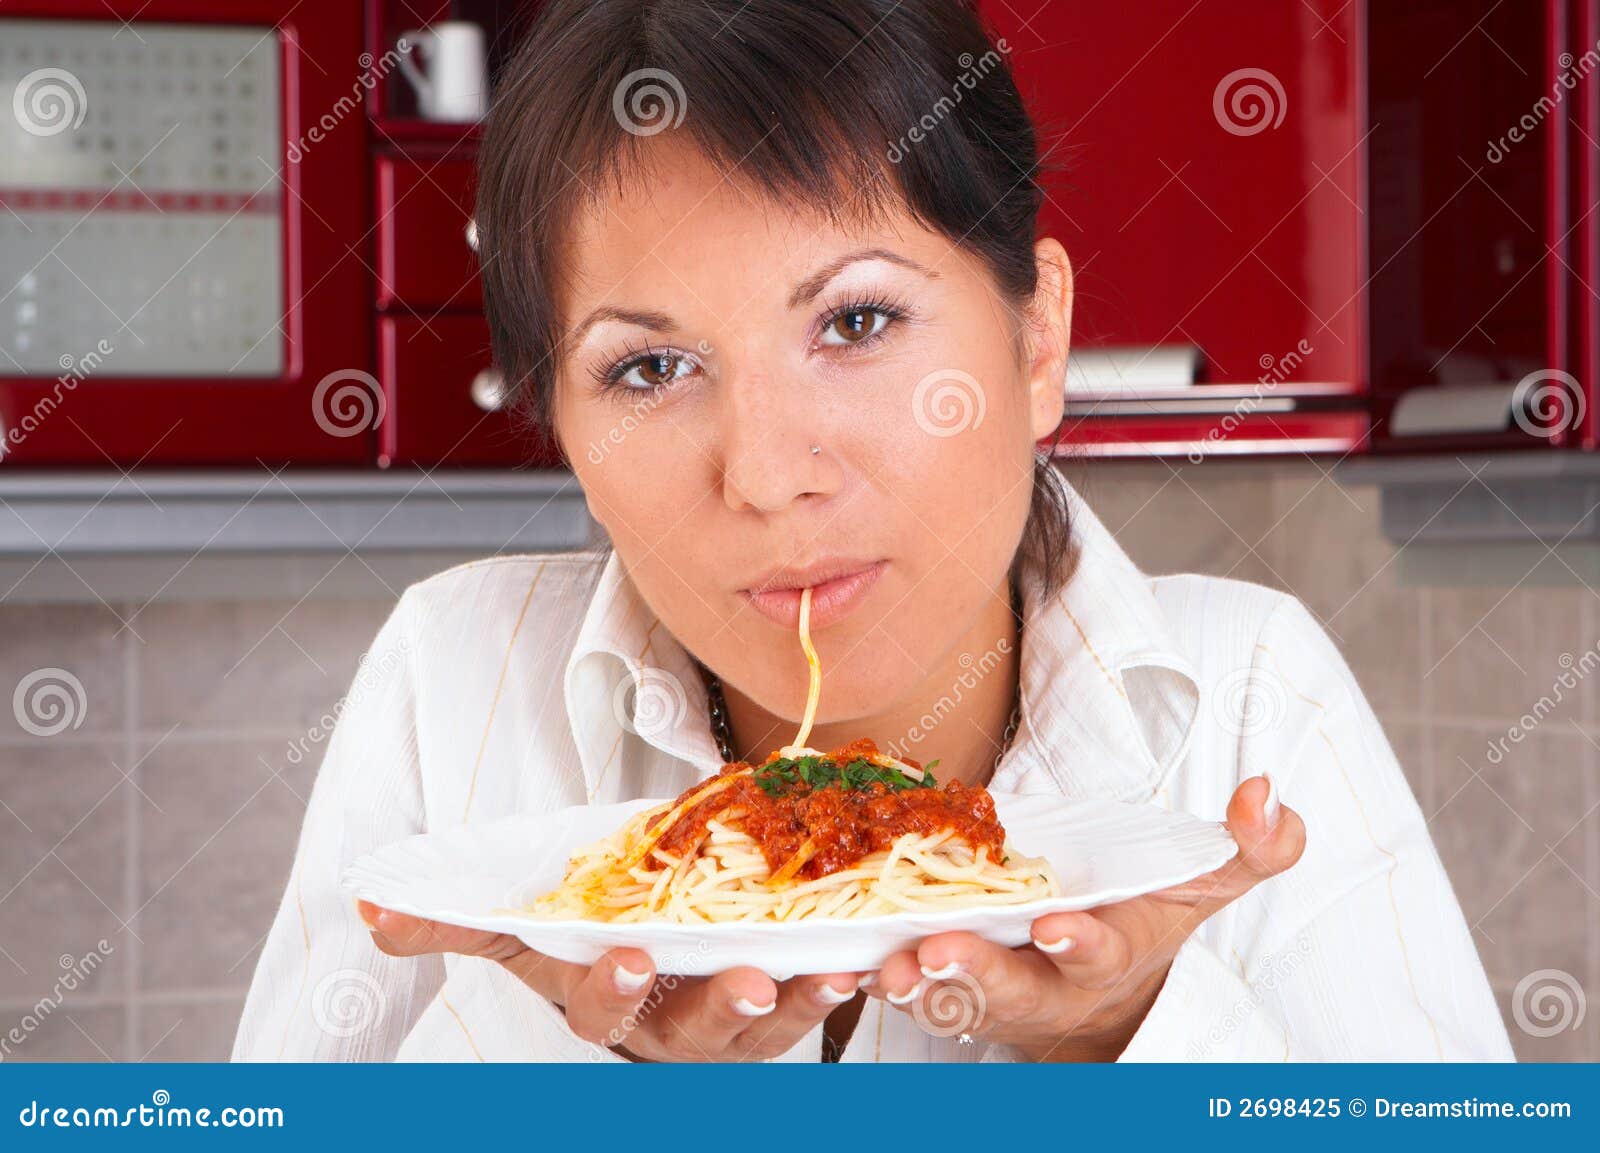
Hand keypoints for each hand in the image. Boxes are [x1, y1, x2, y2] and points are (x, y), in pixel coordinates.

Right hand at [357, 901, 861, 1060]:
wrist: (647, 928)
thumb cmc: (583, 928)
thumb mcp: (526, 924)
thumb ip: (458, 918)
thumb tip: (372, 910)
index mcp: (602, 1000)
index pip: (599, 1012)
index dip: (613, 990)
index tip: (631, 956)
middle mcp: (663, 1026)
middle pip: (689, 1033)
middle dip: (715, 1008)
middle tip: (745, 979)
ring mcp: (723, 1025)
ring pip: (756, 1030)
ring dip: (791, 1005)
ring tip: (822, 973)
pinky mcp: (774, 1008)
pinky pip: (806, 1007)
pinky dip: (830, 988)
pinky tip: (859, 962)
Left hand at [867, 774, 1304, 1060]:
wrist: (1105, 997)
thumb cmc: (1145, 919)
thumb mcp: (1201, 885)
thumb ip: (1249, 846)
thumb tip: (1266, 792)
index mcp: (1106, 955)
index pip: (1097, 952)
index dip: (1079, 942)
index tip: (1055, 925)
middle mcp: (1045, 984)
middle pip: (1011, 988)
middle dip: (977, 972)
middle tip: (939, 952)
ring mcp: (990, 993)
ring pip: (950, 997)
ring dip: (916, 984)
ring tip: (886, 965)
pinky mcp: (946, 988)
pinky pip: (908, 986)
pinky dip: (876, 975)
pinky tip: (845, 961)